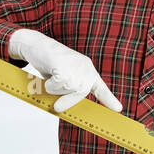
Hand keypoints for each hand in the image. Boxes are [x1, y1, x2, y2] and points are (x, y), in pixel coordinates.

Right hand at [8, 28, 123, 113]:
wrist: (36, 44)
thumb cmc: (49, 63)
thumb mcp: (62, 79)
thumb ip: (66, 93)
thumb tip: (61, 108)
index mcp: (88, 71)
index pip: (100, 88)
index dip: (109, 100)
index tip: (118, 109)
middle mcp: (85, 69)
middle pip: (80, 94)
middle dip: (66, 100)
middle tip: (55, 93)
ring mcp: (76, 67)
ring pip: (65, 91)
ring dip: (53, 88)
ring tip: (52, 74)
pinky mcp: (64, 67)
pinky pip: (55, 87)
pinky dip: (47, 84)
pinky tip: (49, 71)